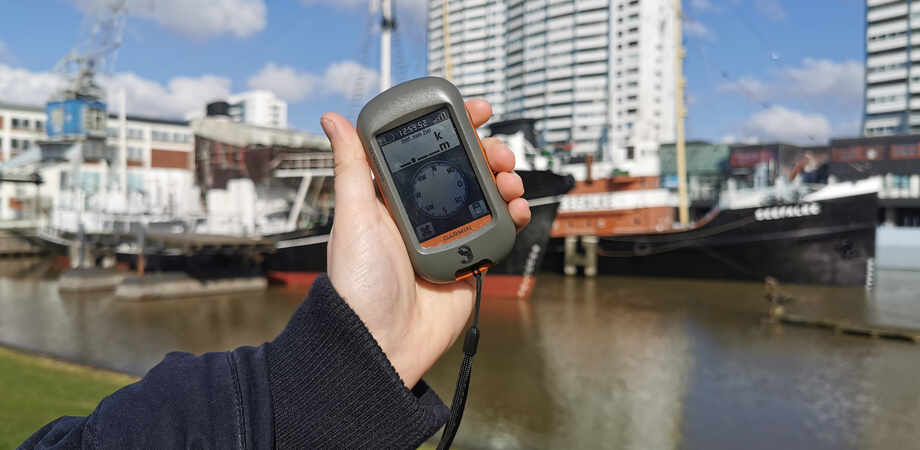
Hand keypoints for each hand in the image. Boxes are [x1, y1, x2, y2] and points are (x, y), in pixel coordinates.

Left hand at [321, 100, 529, 387]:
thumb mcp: (353, 217)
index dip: (453, 127)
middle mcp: (424, 213)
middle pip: (464, 169)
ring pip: (487, 195)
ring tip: (509, 181)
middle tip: (497, 151)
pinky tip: (517, 209)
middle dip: (486, 152)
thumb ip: (351, 167)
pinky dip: (513, 217)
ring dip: (504, 181)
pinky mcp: (469, 260)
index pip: (428, 150)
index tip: (474, 111)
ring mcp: (450, 236)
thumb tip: (331, 118)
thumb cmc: (358, 284)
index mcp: (394, 197)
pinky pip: (498, 231)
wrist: (382, 343)